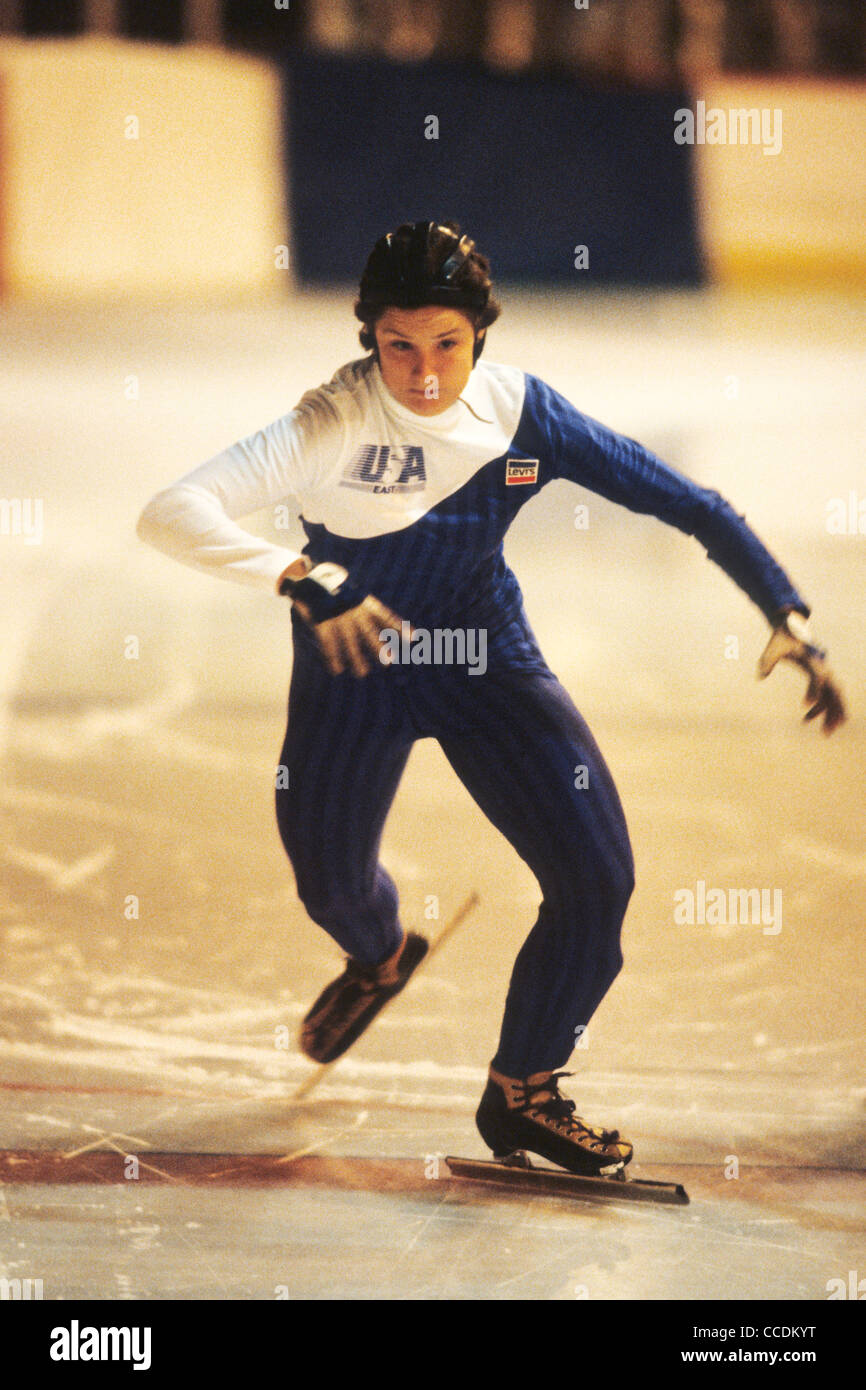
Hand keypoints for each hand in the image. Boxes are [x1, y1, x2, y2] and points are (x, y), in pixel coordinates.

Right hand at [278, 558, 409, 676]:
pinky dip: (332, 657)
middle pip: (369, 632)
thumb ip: (363, 608)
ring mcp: (336, 617)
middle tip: (388, 662)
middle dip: (378, 647)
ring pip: (349, 642)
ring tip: (362, 673)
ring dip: (356, 658)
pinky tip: (336, 670)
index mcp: (362, 600)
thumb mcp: (352, 592)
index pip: (384, 616)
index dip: (399, 627)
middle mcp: (352, 609)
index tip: (413, 637)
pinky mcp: (321, 623)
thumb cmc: (334, 587)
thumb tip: (382, 624)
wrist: (308, 579)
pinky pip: (328, 644)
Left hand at [757, 626, 846, 734]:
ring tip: (825, 733)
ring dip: (831, 715)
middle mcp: (823, 668)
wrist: (792, 629)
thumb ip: (767, 660)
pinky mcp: (821, 679)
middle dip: (834, 711)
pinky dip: (818, 709)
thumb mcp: (773, 647)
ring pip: (833, 697)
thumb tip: (760, 676)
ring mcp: (824, 674)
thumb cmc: (783, 638)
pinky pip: (825, 697)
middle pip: (834, 692)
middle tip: (828, 731)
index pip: (818, 677)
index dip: (814, 691)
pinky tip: (805, 720)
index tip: (805, 706)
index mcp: (812, 660)